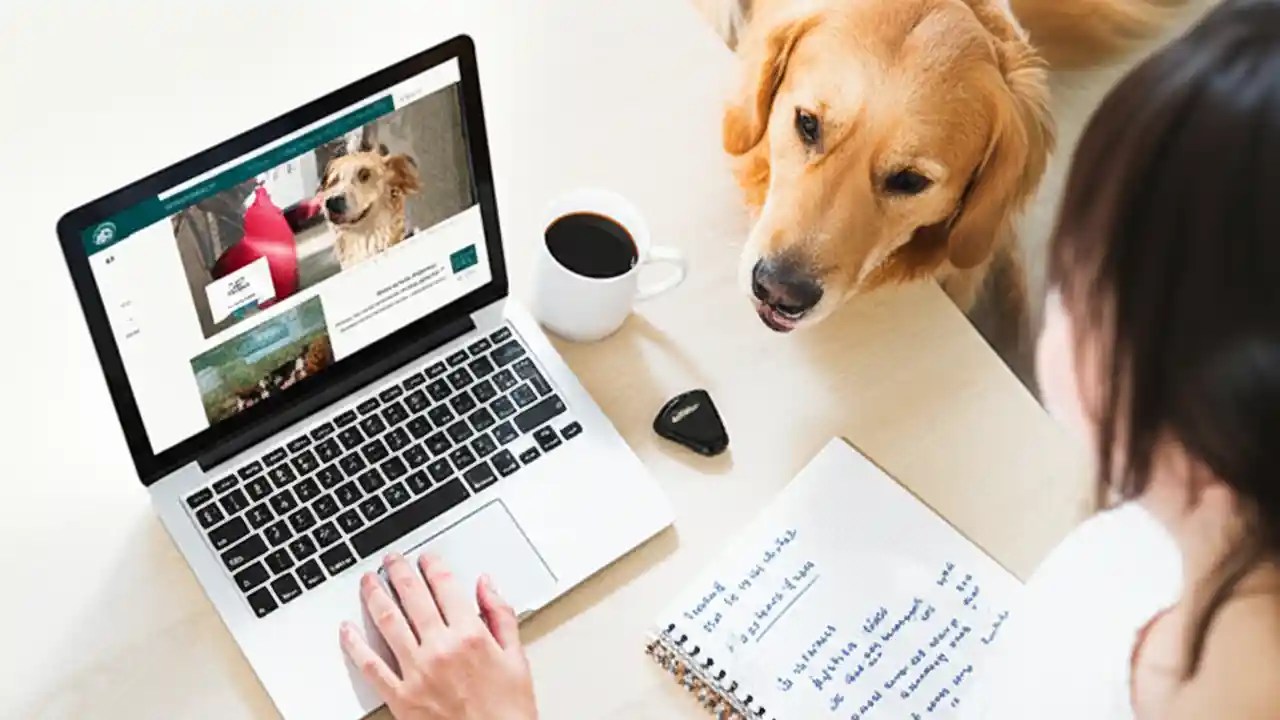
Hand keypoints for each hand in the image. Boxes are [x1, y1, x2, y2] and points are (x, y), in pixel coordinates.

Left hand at [340, 554, 537, 719]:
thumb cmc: (507, 711)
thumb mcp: (517, 658)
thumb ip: (501, 615)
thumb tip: (487, 585)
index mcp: (471, 635)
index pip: (445, 586)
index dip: (433, 565)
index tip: (426, 558)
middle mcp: (441, 649)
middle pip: (413, 597)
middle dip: (399, 572)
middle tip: (391, 560)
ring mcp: (417, 672)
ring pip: (388, 622)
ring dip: (374, 596)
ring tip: (368, 582)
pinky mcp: (401, 696)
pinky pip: (371, 665)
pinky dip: (355, 645)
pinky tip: (347, 630)